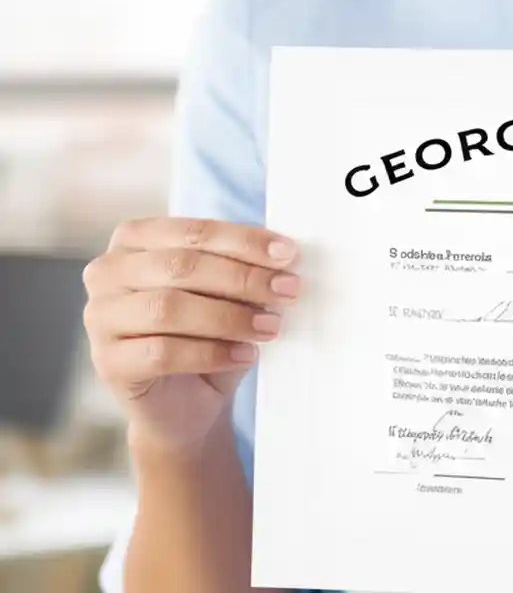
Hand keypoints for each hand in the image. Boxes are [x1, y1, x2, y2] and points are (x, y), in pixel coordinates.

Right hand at [83, 218, 300, 453]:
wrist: (187, 404)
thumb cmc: (208, 335)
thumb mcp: (229, 295)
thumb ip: (243, 271)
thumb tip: (280, 260)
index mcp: (135, 240)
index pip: (193, 232)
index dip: (244, 241)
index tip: (288, 254)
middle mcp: (107, 272)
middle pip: (181, 266)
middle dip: (243, 278)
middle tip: (288, 291)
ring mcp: (99, 317)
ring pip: (168, 308)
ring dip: (229, 317)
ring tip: (270, 327)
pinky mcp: (107, 361)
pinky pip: (161, 353)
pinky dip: (211, 353)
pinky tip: (245, 354)